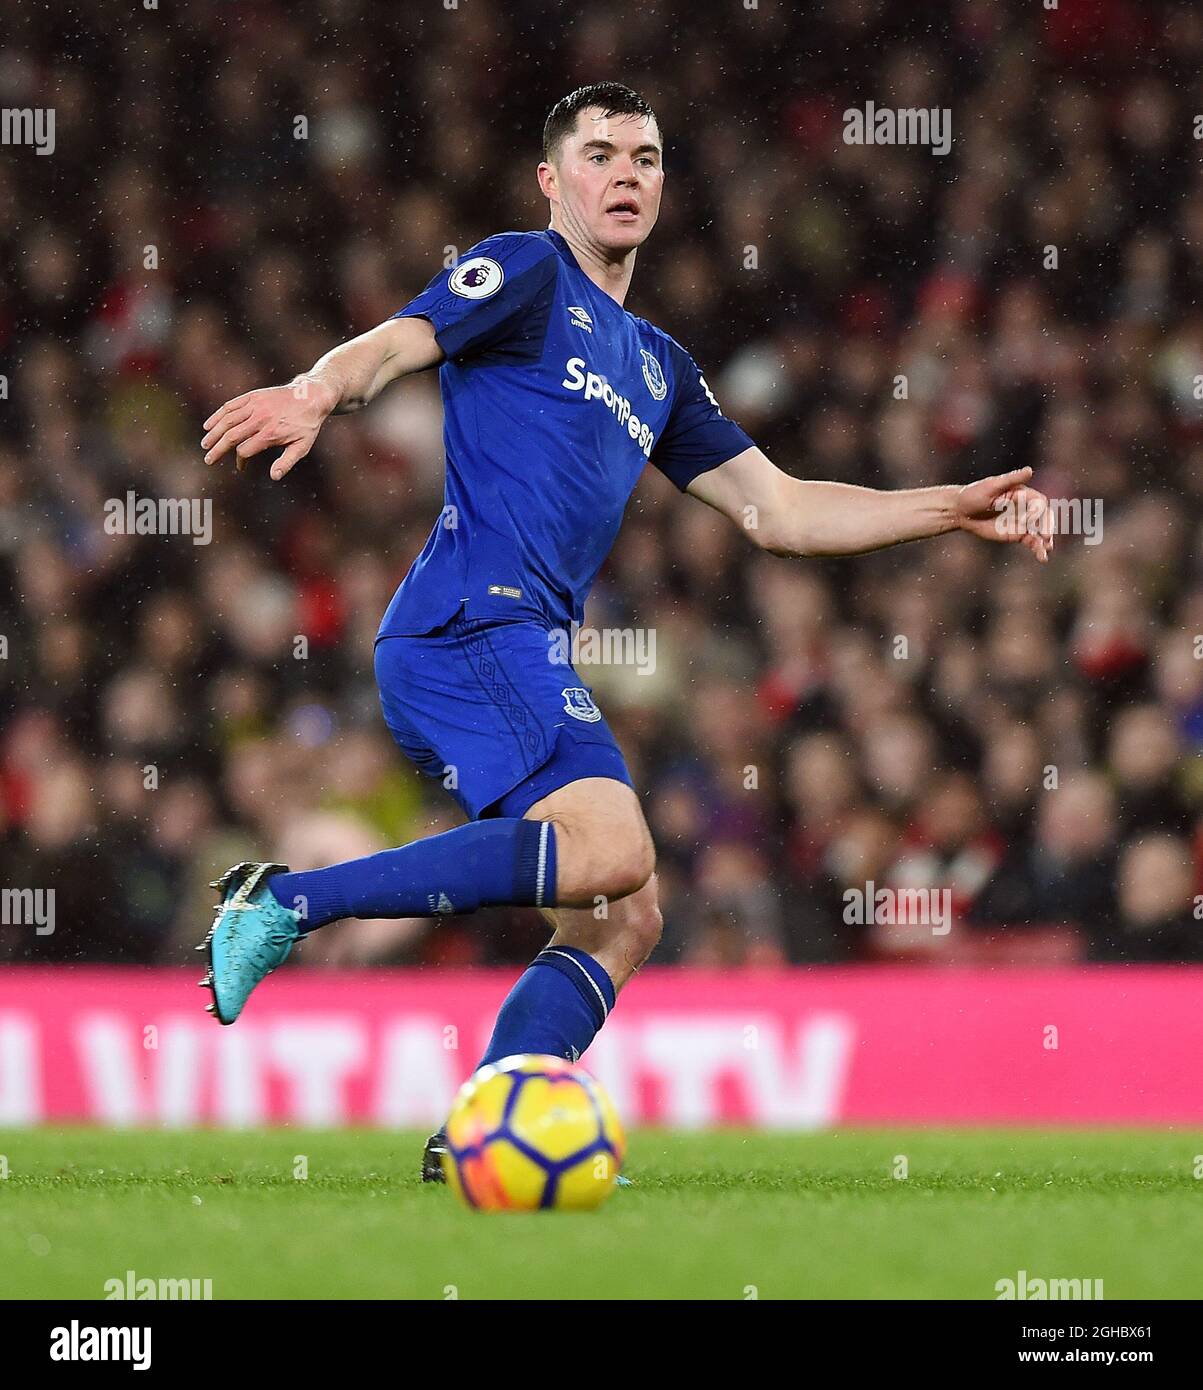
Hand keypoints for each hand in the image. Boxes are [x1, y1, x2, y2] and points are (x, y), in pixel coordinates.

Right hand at [202, 377, 337, 480]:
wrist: (311, 397)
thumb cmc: (307, 425)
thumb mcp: (302, 447)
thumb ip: (286, 462)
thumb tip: (273, 477)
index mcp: (270, 434)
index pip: (245, 450)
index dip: (240, 460)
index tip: (241, 467)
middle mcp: (260, 419)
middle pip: (232, 436)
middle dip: (218, 449)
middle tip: (208, 459)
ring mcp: (254, 406)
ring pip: (227, 420)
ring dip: (214, 433)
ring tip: (205, 444)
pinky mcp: (252, 396)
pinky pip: (230, 406)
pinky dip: (218, 415)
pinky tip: (209, 425)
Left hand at [955, 466, 1054, 562]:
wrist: (960, 511)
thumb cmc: (974, 494)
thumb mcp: (991, 485)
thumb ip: (1011, 479)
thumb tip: (1030, 470)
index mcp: (1023, 494)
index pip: (1039, 503)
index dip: (1037, 512)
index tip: (1027, 522)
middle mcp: (1026, 508)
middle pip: (1044, 518)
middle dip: (1046, 527)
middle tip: (1046, 537)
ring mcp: (1023, 522)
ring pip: (1039, 532)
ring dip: (1046, 541)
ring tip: (1047, 550)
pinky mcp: (1016, 534)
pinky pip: (1031, 541)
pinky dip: (1037, 548)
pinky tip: (1042, 557)